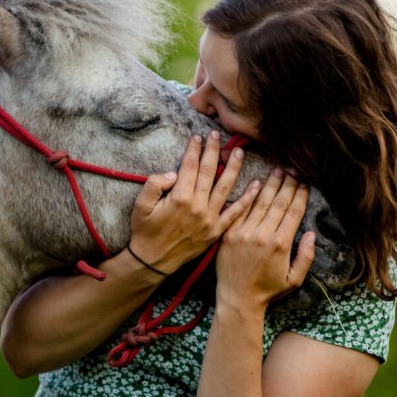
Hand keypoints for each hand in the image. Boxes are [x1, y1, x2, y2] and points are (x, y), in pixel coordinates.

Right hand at [129, 131, 259, 274]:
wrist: (153, 261)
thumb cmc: (145, 231)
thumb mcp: (140, 205)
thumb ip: (154, 184)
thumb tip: (173, 173)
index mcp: (180, 198)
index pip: (190, 167)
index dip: (195, 150)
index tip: (198, 137)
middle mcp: (198, 207)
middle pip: (209, 172)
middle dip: (214, 151)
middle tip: (218, 134)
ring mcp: (209, 219)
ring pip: (225, 188)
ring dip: (233, 168)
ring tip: (238, 152)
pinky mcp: (216, 231)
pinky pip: (235, 213)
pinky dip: (246, 199)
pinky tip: (256, 186)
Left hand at [215, 168, 316, 310]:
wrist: (237, 299)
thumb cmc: (268, 290)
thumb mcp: (294, 279)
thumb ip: (306, 257)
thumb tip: (312, 234)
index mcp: (281, 244)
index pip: (293, 212)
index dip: (300, 194)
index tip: (305, 181)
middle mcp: (263, 235)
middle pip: (278, 202)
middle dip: (287, 184)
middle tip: (293, 168)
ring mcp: (244, 232)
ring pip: (260, 202)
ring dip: (270, 184)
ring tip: (278, 170)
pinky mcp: (229, 234)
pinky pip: (240, 210)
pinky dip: (249, 195)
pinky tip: (256, 183)